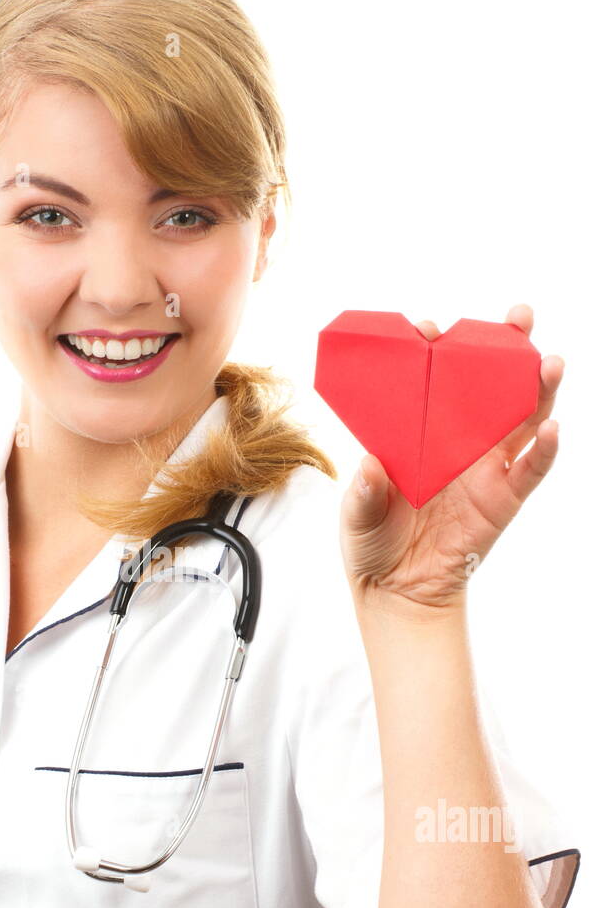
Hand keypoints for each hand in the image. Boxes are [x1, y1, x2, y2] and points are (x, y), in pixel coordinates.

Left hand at [340, 303, 561, 613]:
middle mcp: (457, 440)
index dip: (436, 351)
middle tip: (519, 317)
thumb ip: (364, 493)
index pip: (432, 381)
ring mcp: (485, 466)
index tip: (429, 330)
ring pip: (521, 417)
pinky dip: (544, 450)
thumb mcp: (356, 515)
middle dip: (506, 349)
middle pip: (489, 387)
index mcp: (420, 432)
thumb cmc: (372, 542)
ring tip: (548, 362)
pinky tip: (551, 428)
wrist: (396, 590)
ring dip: (537, 388)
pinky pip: (530, 470)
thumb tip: (371, 468)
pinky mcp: (503, 498)